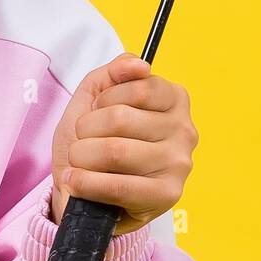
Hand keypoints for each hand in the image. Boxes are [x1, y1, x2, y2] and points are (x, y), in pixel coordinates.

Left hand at [51, 53, 197, 235]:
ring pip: (115, 151)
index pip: (139, 86)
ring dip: (82, 157)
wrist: (89, 191)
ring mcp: (179, 164)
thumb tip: (139, 64)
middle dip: (86, 130)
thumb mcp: (97, 97)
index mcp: (175, 100)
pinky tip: (75, 181)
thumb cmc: (96, 142)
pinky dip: (85, 183)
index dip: (105, 99)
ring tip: (78, 162)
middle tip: (82, 141)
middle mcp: (185, 130)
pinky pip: (118, 186)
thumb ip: (115, 72)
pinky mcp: (166, 196)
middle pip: (121, 119)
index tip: (97, 110)